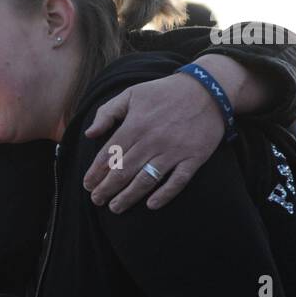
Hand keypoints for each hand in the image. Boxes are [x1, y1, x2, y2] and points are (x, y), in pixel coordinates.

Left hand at [82, 72, 223, 211]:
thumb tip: (89, 134)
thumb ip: (107, 112)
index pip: (109, 155)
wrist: (208, 89)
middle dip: (107, 189)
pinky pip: (178, 181)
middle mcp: (152, 140)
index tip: (87, 185)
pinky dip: (164, 194)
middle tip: (97, 200)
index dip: (95, 172)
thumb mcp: (131, 93)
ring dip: (128, 196)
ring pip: (146, 180)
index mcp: (135, 125)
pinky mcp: (194, 157)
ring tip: (115, 207)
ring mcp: (174, 150)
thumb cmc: (164, 92)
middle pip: (124, 171)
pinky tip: (151, 205)